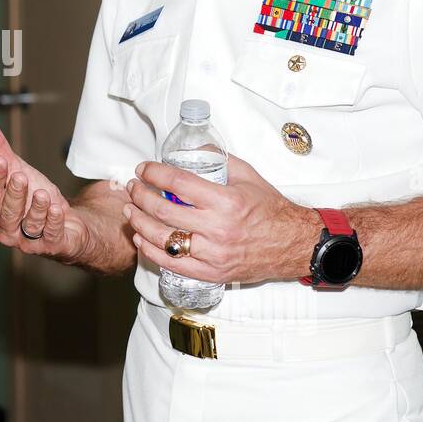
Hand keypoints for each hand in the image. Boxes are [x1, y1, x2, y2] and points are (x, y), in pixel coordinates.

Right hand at [0, 117, 90, 263]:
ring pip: (29, 227)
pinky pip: (51, 236)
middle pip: (6, 215)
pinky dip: (53, 222)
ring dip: (36, 210)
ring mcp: (30, 240)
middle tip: (19, 176)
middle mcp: (8, 229)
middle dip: (13, 196)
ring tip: (43, 193)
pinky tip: (56, 209)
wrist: (64, 218)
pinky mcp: (52, 244)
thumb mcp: (16, 168)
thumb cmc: (34, 196)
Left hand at [122, 153, 317, 284]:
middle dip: (140, 196)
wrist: (292, 244)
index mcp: (226, 201)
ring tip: (130, 209)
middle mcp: (217, 229)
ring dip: (139, 222)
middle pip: (163, 211)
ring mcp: (212, 254)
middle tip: (132, 187)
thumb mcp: (248, 175)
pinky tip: (141, 238)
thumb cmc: (270, 209)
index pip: (178, 184)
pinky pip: (172, 264)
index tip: (143, 169)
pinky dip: (151, 251)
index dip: (154, 174)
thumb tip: (194, 148)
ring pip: (162, 238)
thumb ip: (219, 160)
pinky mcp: (211, 273)